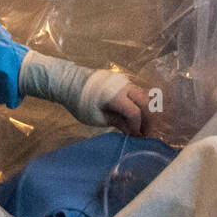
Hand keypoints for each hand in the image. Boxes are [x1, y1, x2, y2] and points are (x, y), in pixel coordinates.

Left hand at [18, 52, 152, 135]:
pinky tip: (135, 115)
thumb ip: (117, 123)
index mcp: (116, 96)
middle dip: (148, 119)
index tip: (136, 137)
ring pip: (143, 95)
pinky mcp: (122, 79)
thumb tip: (133, 133)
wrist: (68, 81)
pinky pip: (136, 91)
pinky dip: (139, 103)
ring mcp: (124, 80)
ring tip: (142, 126)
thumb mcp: (95, 118)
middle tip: (147, 134)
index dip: (137, 127)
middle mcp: (124, 86)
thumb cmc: (79, 102)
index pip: (135, 113)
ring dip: (145, 111)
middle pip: (145, 102)